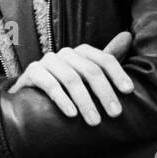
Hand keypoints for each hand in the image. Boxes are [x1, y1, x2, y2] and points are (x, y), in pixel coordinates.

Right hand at [7, 31, 134, 124]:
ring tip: (94, 121)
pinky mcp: (32, 72)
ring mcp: (47, 61)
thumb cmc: (63, 88)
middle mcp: (65, 54)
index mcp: (81, 53)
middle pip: (90, 70)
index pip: (104, 59)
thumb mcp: (85, 76)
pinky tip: (72, 114)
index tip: (129, 92)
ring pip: (71, 79)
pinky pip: (50, 85)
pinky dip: (62, 100)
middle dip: (104, 93)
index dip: (118, 74)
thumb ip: (104, 63)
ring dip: (85, 102)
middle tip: (115, 114)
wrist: (27, 96)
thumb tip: (128, 36)